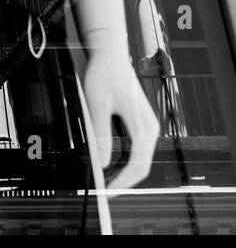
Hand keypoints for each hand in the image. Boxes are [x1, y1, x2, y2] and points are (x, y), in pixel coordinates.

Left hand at [83, 51, 159, 191]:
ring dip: (124, 172)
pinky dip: (125, 161)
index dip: (121, 182)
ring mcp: (147, 125)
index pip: (136, 165)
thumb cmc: (103, 75)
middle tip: (105, 192)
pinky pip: (136, 149)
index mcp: (142, 125)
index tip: (107, 191)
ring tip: (105, 182)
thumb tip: (102, 163)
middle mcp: (149, 127)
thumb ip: (100, 134)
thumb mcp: (97, 105)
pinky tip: (110, 165)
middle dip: (124, 181)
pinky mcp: (141, 122)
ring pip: (140, 158)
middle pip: (141, 165)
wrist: (110, 55)